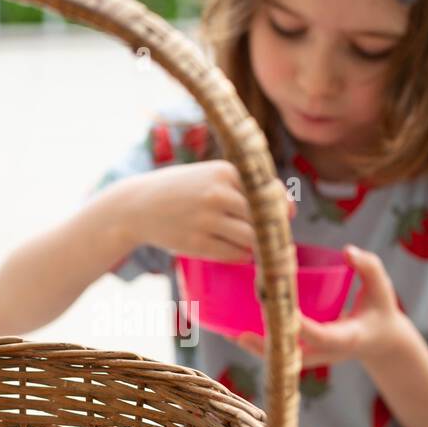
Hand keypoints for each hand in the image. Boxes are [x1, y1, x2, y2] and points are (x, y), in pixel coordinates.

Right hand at [129, 162, 294, 263]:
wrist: (138, 205)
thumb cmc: (183, 190)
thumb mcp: (211, 176)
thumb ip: (245, 188)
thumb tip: (289, 209)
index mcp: (225, 172)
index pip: (270, 193)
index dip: (282, 208)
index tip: (285, 216)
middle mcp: (218, 194)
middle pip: (264, 218)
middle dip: (272, 229)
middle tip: (273, 237)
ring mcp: (207, 220)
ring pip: (252, 238)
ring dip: (258, 245)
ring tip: (253, 244)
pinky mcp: (197, 244)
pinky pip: (235, 254)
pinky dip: (241, 255)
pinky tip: (233, 248)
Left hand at [234, 244, 407, 368]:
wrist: (380, 342)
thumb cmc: (381, 311)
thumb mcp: (382, 289)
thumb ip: (369, 268)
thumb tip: (347, 251)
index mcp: (345, 339)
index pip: (319, 335)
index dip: (301, 327)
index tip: (282, 314)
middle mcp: (325, 352)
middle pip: (292, 354)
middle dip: (268, 344)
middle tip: (242, 333)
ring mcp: (314, 357)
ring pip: (281, 357)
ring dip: (257, 347)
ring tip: (231, 334)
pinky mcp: (304, 354)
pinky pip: (278, 351)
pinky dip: (259, 343)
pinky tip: (235, 332)